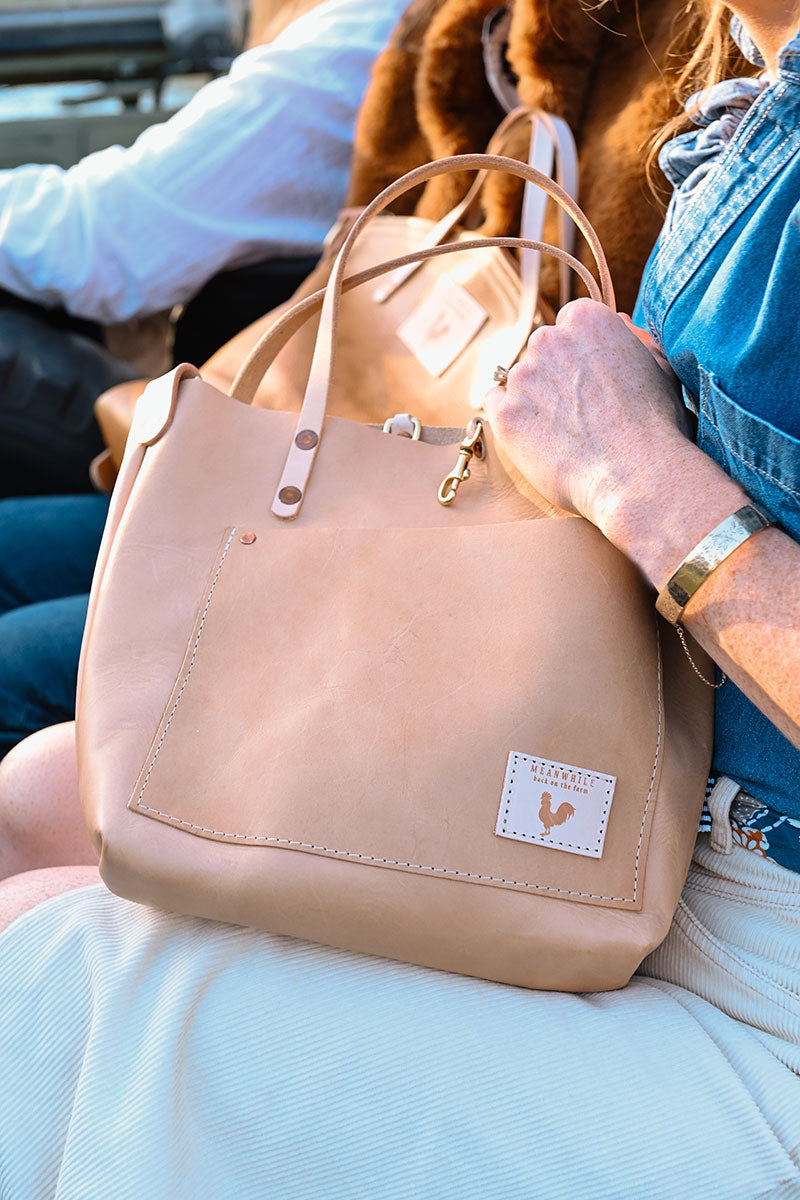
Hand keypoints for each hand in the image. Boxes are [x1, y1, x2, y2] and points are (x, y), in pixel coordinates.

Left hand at [483, 299, 690, 531]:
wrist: (636, 476)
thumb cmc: (655, 426)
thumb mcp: (658, 368)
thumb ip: (634, 340)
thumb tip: (622, 324)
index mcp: (587, 319)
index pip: (569, 322)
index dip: (580, 351)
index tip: (588, 374)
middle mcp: (549, 340)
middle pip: (542, 348)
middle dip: (555, 372)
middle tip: (578, 408)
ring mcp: (523, 377)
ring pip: (520, 378)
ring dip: (535, 397)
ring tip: (564, 430)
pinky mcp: (506, 415)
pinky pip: (494, 403)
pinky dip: (509, 414)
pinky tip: (532, 433)